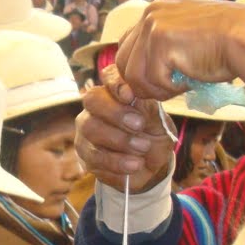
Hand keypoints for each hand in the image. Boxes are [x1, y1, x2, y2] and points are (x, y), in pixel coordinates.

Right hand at [74, 65, 173, 192]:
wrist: (151, 168)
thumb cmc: (154, 137)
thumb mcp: (159, 122)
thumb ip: (147, 108)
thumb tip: (133, 94)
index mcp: (117, 93)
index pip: (108, 76)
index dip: (116, 83)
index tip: (130, 96)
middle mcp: (96, 109)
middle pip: (92, 100)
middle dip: (116, 113)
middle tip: (139, 126)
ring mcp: (87, 132)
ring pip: (90, 129)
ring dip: (119, 140)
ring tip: (142, 149)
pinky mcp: (86, 157)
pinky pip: (94, 157)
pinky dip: (117, 163)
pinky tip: (134, 165)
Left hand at [112, 0, 244, 101]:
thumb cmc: (227, 45)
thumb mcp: (188, 38)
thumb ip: (163, 48)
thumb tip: (138, 77)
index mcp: (158, 8)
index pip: (128, 46)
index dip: (139, 72)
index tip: (161, 83)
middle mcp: (151, 12)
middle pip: (123, 62)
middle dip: (143, 83)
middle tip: (170, 89)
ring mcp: (153, 24)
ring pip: (133, 75)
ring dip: (157, 89)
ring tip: (180, 85)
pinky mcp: (159, 40)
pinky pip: (151, 80)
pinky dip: (169, 89)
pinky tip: (188, 81)